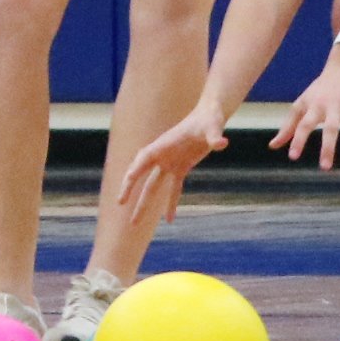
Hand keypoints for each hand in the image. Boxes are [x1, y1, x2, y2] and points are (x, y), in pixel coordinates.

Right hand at [117, 107, 227, 221]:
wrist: (210, 117)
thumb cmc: (209, 119)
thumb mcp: (212, 127)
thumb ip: (214, 137)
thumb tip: (220, 144)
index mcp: (164, 144)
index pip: (145, 157)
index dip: (136, 168)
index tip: (128, 179)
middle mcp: (162, 155)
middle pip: (142, 175)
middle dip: (130, 189)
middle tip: (119, 203)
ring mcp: (170, 163)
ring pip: (152, 187)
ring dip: (144, 204)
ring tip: (134, 223)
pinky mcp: (180, 169)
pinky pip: (173, 190)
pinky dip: (171, 204)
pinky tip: (170, 220)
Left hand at [275, 50, 339, 175]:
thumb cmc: (321, 89)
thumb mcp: (303, 102)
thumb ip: (289, 125)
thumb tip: (273, 146)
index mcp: (315, 104)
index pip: (304, 123)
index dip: (298, 139)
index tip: (293, 157)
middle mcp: (335, 107)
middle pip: (332, 128)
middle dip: (328, 147)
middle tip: (325, 168)